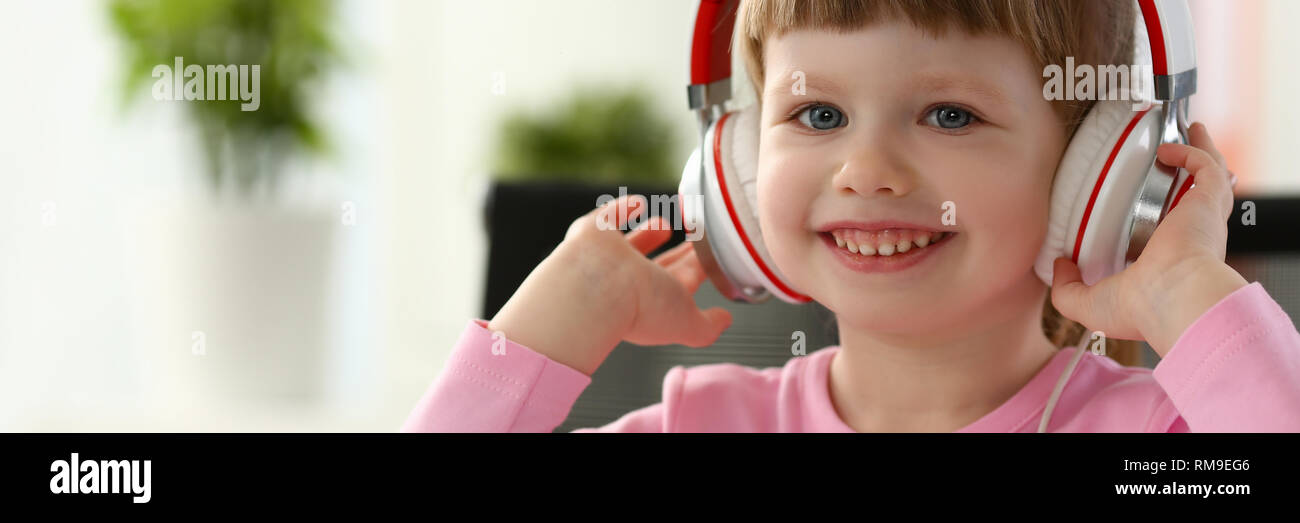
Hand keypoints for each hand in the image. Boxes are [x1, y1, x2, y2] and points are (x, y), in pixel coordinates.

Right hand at [487, 194, 732, 375]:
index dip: (698, 269)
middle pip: (660, 264)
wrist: (595, 289)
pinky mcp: (592, 233)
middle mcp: (630, 281)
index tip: (713, 256)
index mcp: (653, 300)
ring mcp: (610, 257)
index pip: (683, 282)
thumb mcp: (687, 321)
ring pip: (634, 243)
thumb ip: (708, 326)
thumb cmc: (640, 308)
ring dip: (650, 233)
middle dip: (679, 252)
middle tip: (696, 237)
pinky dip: (622, 208)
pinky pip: (608, 217)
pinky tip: (637, 201)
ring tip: (666, 223)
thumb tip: (725, 320)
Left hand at [1049, 122, 1247, 357]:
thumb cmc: (1143, 309)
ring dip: (1201, 153)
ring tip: (1190, 133)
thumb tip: (1061, 265)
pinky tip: (1168, 149)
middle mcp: (1193, 241)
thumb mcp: (1089, 304)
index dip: (1166, 219)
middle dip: (1194, 178)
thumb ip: (1067, 288)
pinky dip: (1191, 152)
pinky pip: (1206, 166)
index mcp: (1171, 264)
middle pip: (1200, 201)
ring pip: (1212, 177)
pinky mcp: (1207, 202)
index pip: (1174, 237)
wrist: (1176, 300)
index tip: (1151, 204)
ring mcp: (1203, 220)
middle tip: (1180, 157)